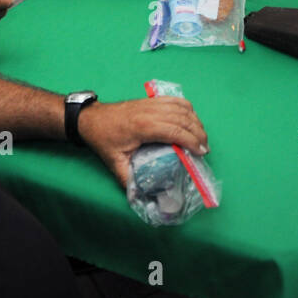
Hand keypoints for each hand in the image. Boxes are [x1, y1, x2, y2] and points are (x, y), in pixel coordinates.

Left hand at [79, 96, 208, 187]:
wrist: (92, 119)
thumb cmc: (103, 139)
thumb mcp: (114, 162)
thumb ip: (128, 180)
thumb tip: (138, 197)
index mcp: (144, 127)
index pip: (176, 131)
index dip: (191, 141)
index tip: (201, 152)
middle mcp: (151, 112)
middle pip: (183, 119)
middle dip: (198, 133)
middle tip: (205, 149)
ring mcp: (152, 104)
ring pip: (182, 108)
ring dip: (196, 121)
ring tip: (202, 137)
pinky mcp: (152, 100)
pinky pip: (176, 100)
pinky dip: (188, 108)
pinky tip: (192, 119)